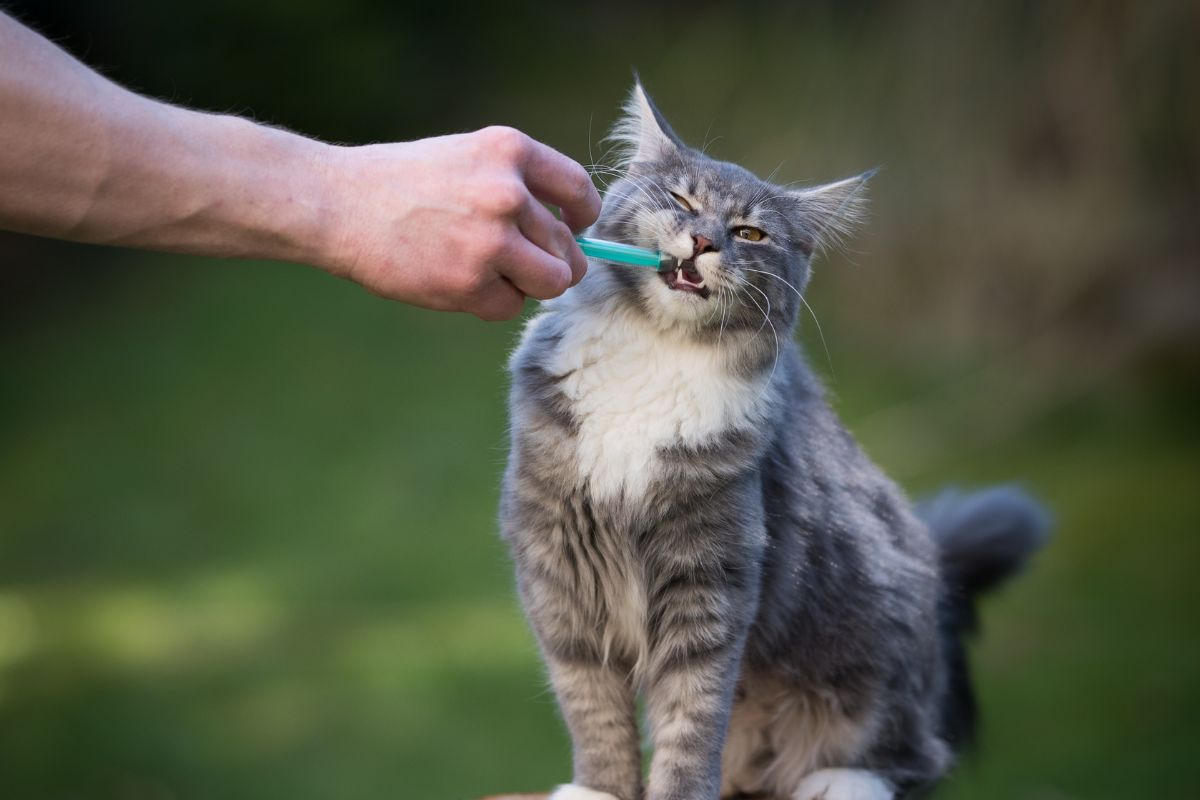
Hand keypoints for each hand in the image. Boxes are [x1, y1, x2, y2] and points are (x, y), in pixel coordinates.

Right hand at [319, 126, 600, 319]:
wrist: (337, 204)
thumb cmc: (401, 183)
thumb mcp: (466, 158)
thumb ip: (517, 185)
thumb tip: (573, 233)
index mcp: (509, 151)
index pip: (579, 189)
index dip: (584, 218)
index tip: (576, 229)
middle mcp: (507, 192)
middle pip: (568, 247)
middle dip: (551, 262)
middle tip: (518, 264)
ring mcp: (490, 240)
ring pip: (551, 282)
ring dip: (528, 286)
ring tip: (490, 273)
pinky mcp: (470, 282)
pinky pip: (510, 307)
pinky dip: (490, 303)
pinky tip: (456, 282)